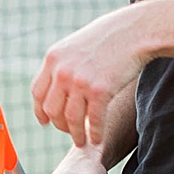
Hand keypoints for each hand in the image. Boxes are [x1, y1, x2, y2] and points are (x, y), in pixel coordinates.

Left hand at [31, 6, 147, 145]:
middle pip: (52, 109)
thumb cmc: (109, 38)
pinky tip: (97, 139)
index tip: (45, 122)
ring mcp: (80, 81)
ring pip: (70, 119)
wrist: (135, 31)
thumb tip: (57, 89)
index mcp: (53, 58)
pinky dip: (95, 133)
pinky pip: (93, 121)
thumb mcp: (76, 45)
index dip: (40, 111)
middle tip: (69, 132)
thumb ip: (64, 65)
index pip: (37, 92)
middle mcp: (62, 71)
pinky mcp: (100, 91)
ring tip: (82, 141)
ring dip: (76, 135)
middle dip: (59, 125)